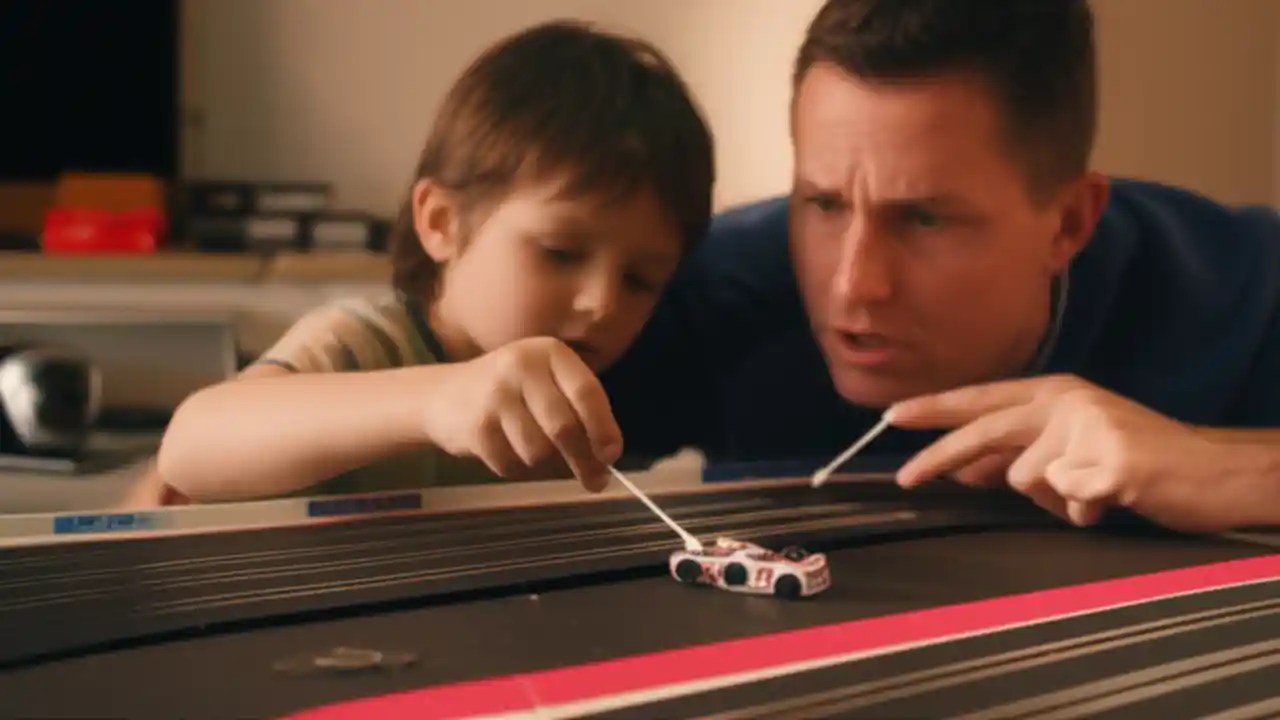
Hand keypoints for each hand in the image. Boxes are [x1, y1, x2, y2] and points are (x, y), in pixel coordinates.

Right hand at [422, 337, 621, 491]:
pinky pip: (513, 465)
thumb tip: (606, 459)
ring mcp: (495, 395)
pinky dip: (520, 470)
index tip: (612, 455)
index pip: (586, 392)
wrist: (444, 396)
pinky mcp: (477, 426)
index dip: (604, 427)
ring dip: (547, 467)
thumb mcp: (547, 384)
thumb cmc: (512, 392)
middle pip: (564, 427)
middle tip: (595, 482)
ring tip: (541, 458)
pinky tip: (512, 454)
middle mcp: (522, 366)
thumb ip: (578, 411)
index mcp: (550, 352)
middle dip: (584, 461)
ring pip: (539, 452)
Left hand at [888, 374, 1248, 532]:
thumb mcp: (1069, 448)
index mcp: (1054, 392)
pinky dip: (1085, 511)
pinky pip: (1068, 502)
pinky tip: (1112, 500)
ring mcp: (1090, 428)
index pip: (980, 398)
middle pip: (984, 430)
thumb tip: (961, 469)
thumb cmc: (1136, 462)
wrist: (1213, 471)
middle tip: (904, 482)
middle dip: (939, 458)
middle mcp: (1067, 401)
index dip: (935, 408)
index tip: (889, 417)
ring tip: (1094, 490)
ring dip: (1054, 499)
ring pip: (1027, 480)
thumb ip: (1018, 454)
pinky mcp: (1113, 461)